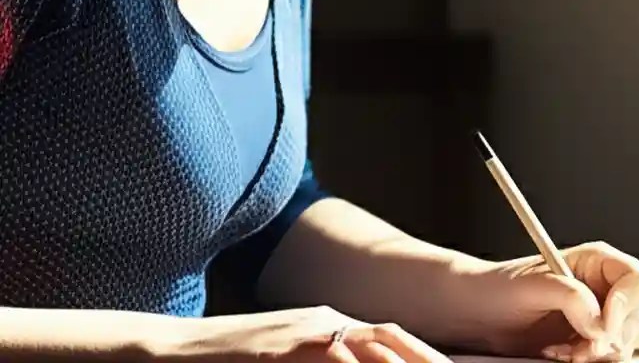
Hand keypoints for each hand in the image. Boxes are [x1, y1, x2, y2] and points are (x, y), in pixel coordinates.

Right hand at [164, 305, 453, 362]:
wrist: (170, 350)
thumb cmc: (232, 361)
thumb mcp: (286, 356)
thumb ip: (325, 359)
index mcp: (328, 322)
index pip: (389, 336)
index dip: (423, 354)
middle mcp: (322, 321)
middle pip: (388, 337)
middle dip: (425, 359)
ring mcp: (302, 333)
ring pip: (367, 347)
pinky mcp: (279, 349)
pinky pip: (330, 358)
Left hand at [464, 241, 638, 362]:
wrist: (478, 315)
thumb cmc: (500, 288)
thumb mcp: (534, 284)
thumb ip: (570, 296)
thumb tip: (598, 323)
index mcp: (597, 262)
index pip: (637, 280)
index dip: (627, 304)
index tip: (603, 326)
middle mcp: (604, 289)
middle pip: (636, 316)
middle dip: (609, 337)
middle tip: (579, 348)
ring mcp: (600, 318)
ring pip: (624, 342)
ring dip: (596, 354)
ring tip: (563, 351)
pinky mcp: (589, 343)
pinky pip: (606, 359)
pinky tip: (561, 355)